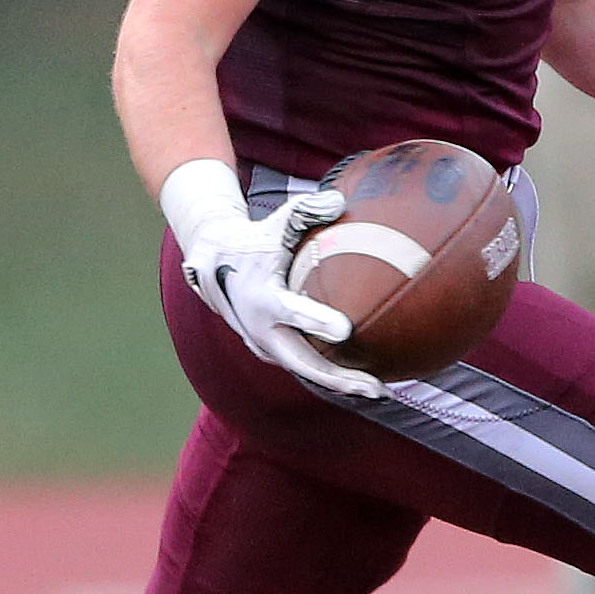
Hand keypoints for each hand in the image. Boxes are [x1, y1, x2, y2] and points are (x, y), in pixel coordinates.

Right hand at [158, 161, 383, 398]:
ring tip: (380, 392)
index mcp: (263, 297)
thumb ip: (305, 211)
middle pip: (304, 362)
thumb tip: (339, 201)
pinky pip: (305, 367)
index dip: (317, 322)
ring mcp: (266, 346)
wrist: (214, 266)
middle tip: (374, 387)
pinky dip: (331, 376)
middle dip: (339, 378)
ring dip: (341, 384)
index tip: (346, 329)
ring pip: (307, 371)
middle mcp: (263, 329)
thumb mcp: (275, 223)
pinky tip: (363, 380)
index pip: (292, 313)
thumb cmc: (256, 240)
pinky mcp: (273, 352)